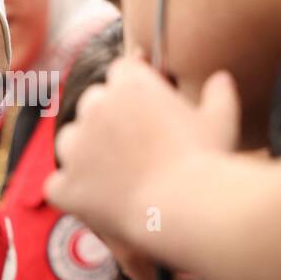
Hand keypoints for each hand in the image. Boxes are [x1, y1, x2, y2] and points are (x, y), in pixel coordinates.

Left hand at [45, 56, 240, 259]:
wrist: (184, 208)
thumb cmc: (206, 162)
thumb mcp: (221, 119)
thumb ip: (218, 93)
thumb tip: (220, 79)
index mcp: (130, 84)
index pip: (121, 71)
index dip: (134, 89)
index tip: (146, 108)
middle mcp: (96, 107)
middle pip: (93, 102)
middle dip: (108, 119)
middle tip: (134, 146)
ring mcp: (75, 145)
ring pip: (71, 140)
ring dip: (86, 152)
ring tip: (117, 176)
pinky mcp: (64, 183)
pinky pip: (59, 184)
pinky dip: (74, 193)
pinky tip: (99, 202)